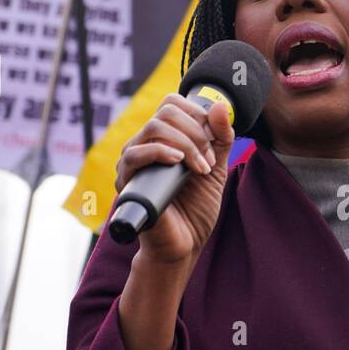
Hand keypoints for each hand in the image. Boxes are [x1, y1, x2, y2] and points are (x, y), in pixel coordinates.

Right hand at [113, 93, 234, 264]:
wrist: (184, 245)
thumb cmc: (195, 209)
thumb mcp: (216, 167)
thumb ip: (221, 138)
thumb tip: (223, 105)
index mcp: (163, 139)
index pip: (172, 104)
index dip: (198, 114)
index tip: (214, 141)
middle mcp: (144, 145)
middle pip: (166, 112)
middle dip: (197, 132)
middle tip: (209, 161)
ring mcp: (133, 162)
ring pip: (154, 128)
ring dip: (186, 144)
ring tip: (200, 168)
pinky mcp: (126, 181)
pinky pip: (135, 154)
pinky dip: (160, 152)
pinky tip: (178, 162)